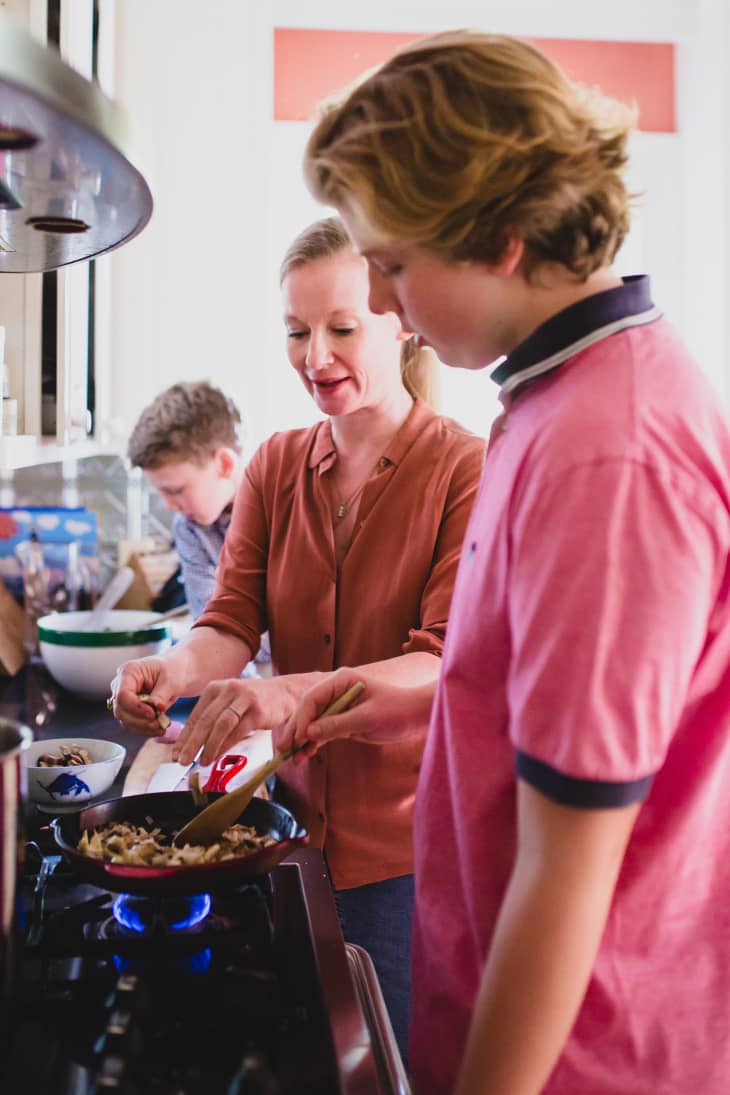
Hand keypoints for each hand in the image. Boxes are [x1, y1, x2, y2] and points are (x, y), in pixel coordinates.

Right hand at [109, 656, 183, 735]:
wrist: (179, 671)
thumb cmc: (174, 669)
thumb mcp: (171, 679)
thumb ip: (161, 694)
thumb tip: (155, 708)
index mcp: (129, 672)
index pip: (123, 695)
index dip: (136, 708)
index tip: (153, 713)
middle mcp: (122, 685)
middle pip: (121, 710)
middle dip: (140, 720)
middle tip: (158, 723)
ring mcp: (126, 698)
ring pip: (126, 720)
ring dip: (144, 728)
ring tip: (162, 727)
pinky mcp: (132, 709)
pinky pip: (133, 724)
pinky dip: (146, 730)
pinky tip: (160, 729)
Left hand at [172, 677, 299, 765]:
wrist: (283, 692)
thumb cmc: (253, 702)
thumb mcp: (229, 703)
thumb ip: (213, 718)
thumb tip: (192, 743)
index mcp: (215, 688)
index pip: (196, 716)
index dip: (184, 737)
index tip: (175, 754)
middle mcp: (228, 690)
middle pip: (205, 720)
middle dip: (191, 743)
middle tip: (182, 760)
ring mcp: (243, 698)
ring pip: (220, 724)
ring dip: (208, 746)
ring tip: (201, 762)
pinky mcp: (257, 710)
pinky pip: (238, 730)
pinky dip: (225, 745)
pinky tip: (219, 756)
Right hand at [274, 666, 433, 757]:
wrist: (416, 716)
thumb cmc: (396, 711)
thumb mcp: (367, 718)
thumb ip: (337, 724)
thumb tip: (310, 732)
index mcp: (341, 681)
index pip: (312, 698)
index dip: (301, 718)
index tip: (295, 738)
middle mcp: (336, 691)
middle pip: (308, 710)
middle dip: (296, 730)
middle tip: (284, 750)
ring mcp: (339, 706)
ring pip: (313, 723)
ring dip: (303, 740)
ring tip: (293, 758)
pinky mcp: (343, 721)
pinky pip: (323, 731)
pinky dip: (314, 743)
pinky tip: (305, 755)